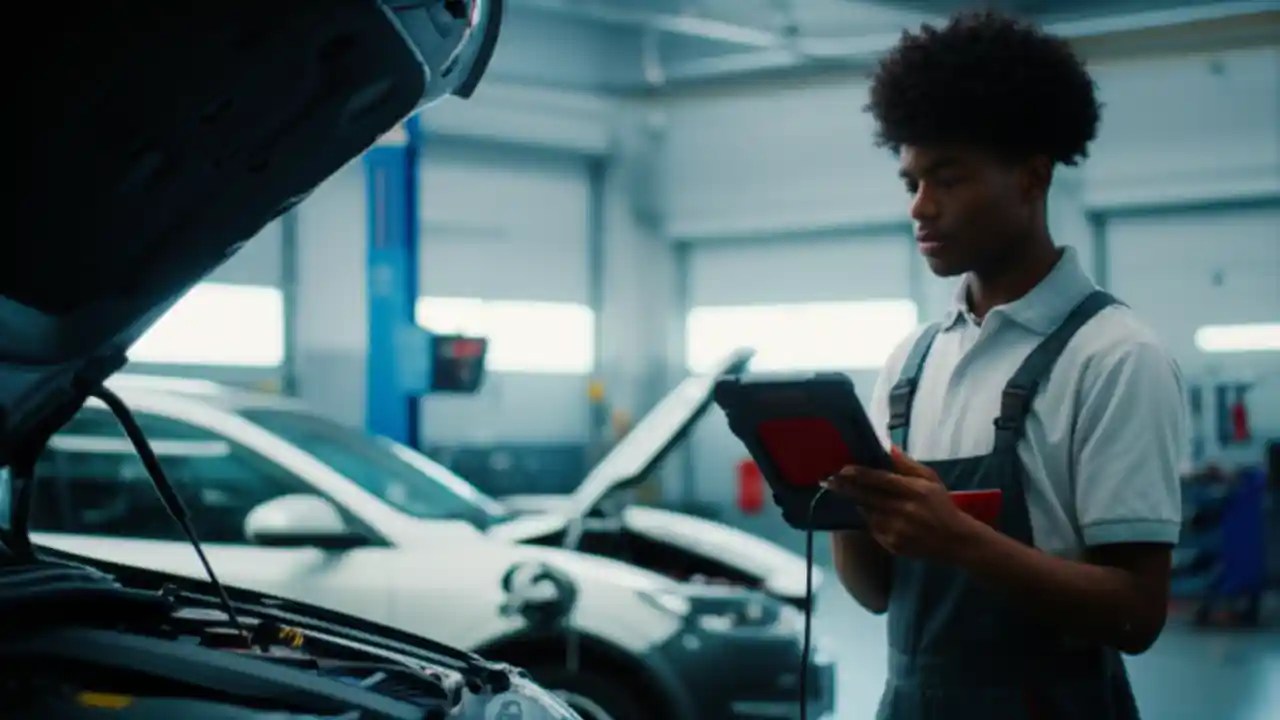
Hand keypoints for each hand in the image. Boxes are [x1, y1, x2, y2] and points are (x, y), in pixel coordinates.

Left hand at [823, 446, 981, 561]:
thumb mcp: (930, 479)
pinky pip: (872, 529)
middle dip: (845, 488)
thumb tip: (888, 448)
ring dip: (857, 503)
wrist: (955, 541)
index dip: (858, 474)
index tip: (841, 469)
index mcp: (914, 491)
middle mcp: (903, 511)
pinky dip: (869, 519)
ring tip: (847, 493)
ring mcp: (896, 530)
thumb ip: (907, 465)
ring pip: (866, 513)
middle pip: (867, 497)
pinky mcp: (892, 544)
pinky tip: (870, 512)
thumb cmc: (941, 505)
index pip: (880, 480)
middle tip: (827, 481)